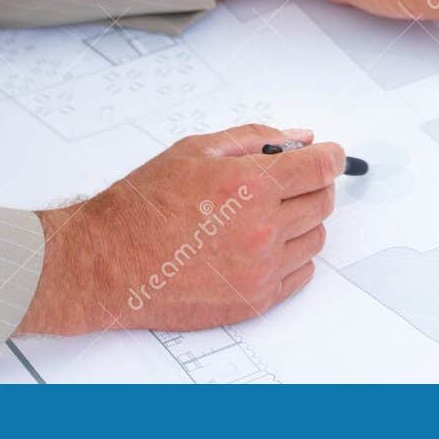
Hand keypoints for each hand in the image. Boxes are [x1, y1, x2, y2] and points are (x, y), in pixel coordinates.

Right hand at [16, 124, 340, 335]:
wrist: (107, 264)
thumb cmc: (142, 208)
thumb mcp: (194, 151)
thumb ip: (255, 138)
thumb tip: (299, 138)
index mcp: (249, 186)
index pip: (320, 167)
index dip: (331, 157)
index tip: (330, 154)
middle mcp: (261, 229)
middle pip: (323, 202)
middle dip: (314, 184)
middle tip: (289, 180)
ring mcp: (260, 269)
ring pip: (316, 238)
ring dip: (302, 220)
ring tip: (265, 214)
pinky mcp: (254, 300)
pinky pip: (301, 274)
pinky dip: (292, 256)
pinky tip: (262, 244)